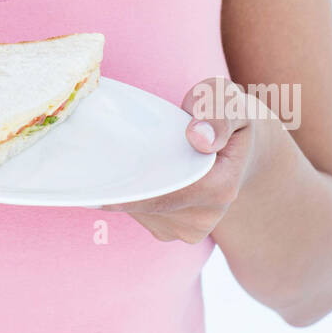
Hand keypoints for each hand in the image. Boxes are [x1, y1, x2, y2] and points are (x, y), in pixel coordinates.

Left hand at [99, 76, 278, 242]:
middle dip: (117, 183)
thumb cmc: (226, 115)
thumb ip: (217, 112)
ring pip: (138, 211)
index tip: (97, 170)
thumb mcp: (227, 99)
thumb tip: (198, 137)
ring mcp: (187, 230)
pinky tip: (124, 172)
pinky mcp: (172, 233)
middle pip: (146, 204)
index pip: (165, 192)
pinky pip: (138, 215)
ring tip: (112, 158)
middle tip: (91, 158)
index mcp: (220, 187)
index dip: (130, 185)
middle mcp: (203, 217)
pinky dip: (126, 195)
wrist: (240, 147)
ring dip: (121, 188)